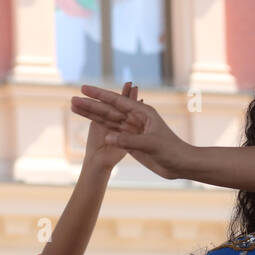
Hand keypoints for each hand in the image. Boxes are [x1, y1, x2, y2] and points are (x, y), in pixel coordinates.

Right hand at [70, 84, 191, 179]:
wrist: (181, 165)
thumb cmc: (172, 151)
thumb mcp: (150, 144)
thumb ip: (128, 140)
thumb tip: (108, 138)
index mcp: (143, 113)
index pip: (116, 101)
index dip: (99, 95)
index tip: (83, 89)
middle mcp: (136, 119)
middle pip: (109, 109)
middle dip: (91, 104)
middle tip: (73, 99)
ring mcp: (133, 130)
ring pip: (108, 120)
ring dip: (92, 114)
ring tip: (75, 108)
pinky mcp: (131, 142)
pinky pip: (112, 133)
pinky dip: (100, 128)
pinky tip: (88, 123)